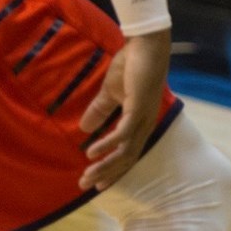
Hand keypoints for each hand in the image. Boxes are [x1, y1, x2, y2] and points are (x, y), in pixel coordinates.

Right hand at [79, 29, 172, 190]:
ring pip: (126, 151)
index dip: (113, 170)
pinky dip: (108, 144)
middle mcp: (145, 124)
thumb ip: (100, 110)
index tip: (97, 185)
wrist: (145, 44)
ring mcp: (144, 117)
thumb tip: (85, 129)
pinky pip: (124, 133)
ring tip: (87, 175)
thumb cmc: (131, 65)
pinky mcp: (140, 107)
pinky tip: (92, 152)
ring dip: (106, 165)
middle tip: (86, 186)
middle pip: (127, 158)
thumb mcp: (110, 92)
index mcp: (140, 121)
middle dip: (106, 174)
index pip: (128, 153)